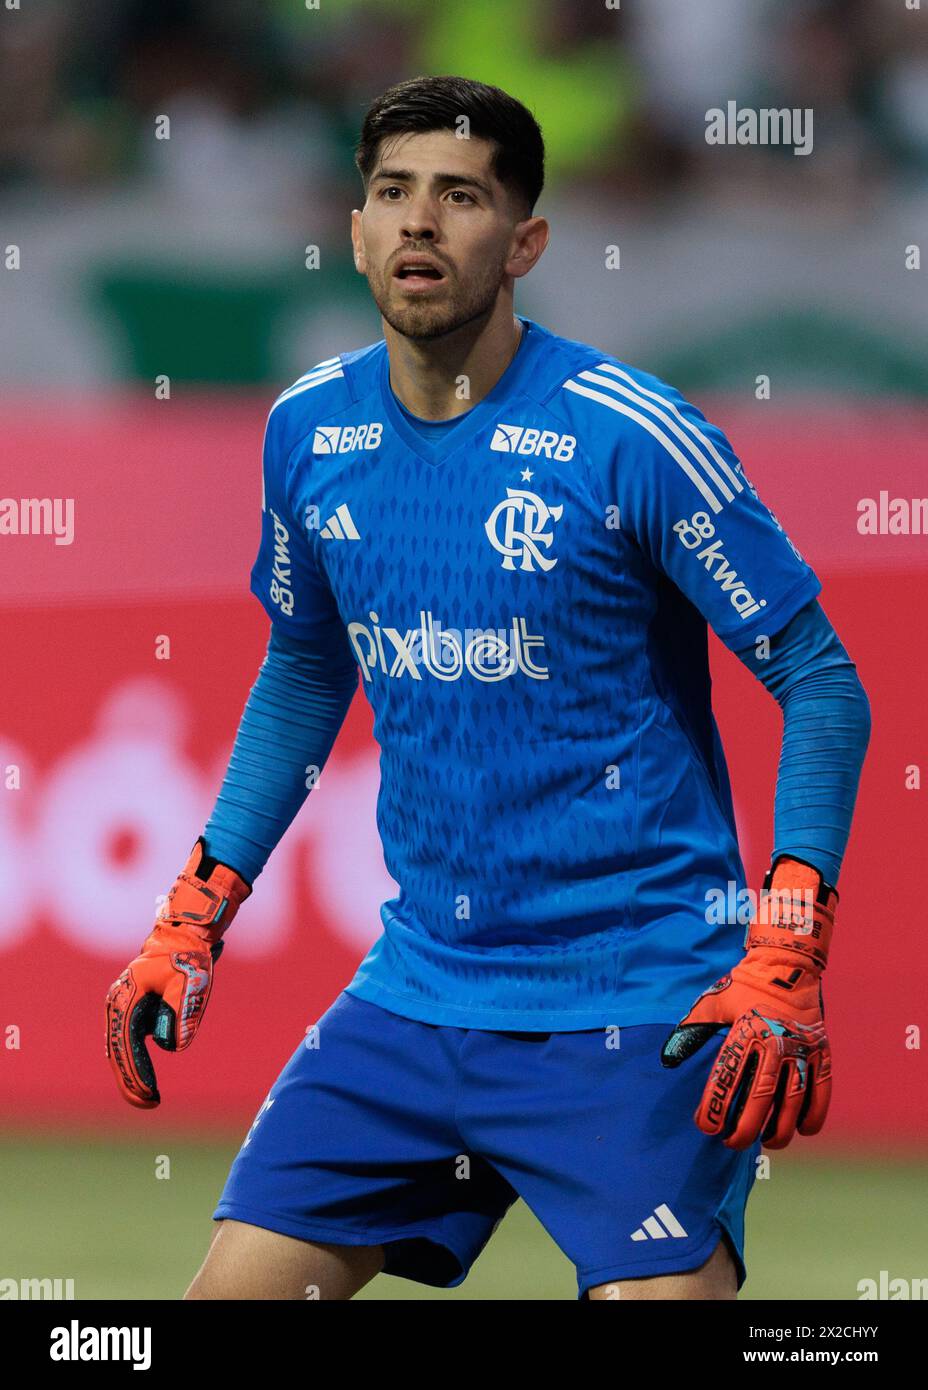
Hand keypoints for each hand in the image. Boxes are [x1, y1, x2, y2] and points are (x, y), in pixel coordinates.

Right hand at [105, 838, 250, 1107]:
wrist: (186, 935)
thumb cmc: (188, 956)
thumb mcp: (190, 981)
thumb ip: (182, 1011)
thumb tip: (176, 1047)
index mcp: (126, 998)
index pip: (126, 1046)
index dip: (135, 1074)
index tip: (148, 1095)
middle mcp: (118, 1004)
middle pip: (118, 1052)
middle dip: (131, 1081)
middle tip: (148, 1105)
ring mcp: (124, 1007)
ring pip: (124, 1049)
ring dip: (134, 1073)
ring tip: (149, 1099)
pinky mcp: (134, 1010)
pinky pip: (132, 1042)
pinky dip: (137, 1061)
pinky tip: (145, 1080)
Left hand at [660, 856, 836, 1149]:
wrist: (787, 963)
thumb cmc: (744, 985)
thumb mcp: (713, 1002)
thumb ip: (691, 1030)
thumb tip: (667, 1059)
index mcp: (746, 1029)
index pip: (727, 1077)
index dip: (715, 1106)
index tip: (705, 1127)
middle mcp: (776, 1040)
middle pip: (761, 1096)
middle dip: (746, 1127)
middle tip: (732, 1143)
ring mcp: (802, 1047)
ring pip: (794, 1099)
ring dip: (781, 1128)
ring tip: (768, 1142)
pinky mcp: (822, 1050)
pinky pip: (822, 1090)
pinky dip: (815, 1114)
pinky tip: (803, 1131)